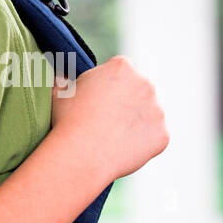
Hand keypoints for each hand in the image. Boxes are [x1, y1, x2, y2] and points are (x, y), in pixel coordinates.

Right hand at [50, 55, 169, 181]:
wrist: (82, 154)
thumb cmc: (68, 120)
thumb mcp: (60, 92)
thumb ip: (66, 81)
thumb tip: (62, 78)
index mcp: (122, 67)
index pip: (121, 71)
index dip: (109, 86)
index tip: (99, 100)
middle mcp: (146, 84)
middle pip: (139, 91)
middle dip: (127, 102)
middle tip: (107, 121)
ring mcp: (157, 111)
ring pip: (149, 115)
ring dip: (137, 123)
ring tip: (113, 138)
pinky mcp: (162, 135)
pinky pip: (154, 138)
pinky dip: (143, 145)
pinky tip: (123, 150)